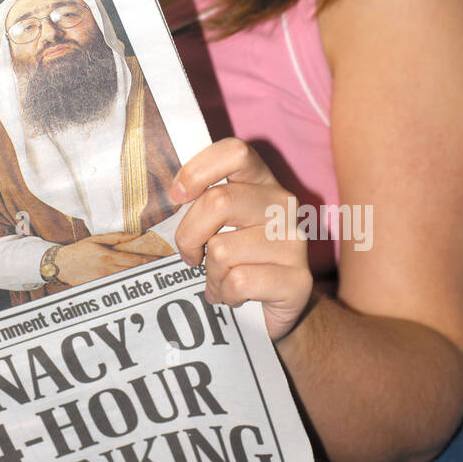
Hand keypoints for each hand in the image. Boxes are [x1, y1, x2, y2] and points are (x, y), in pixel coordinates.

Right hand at [55, 233, 152, 285]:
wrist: (61, 265)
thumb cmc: (79, 250)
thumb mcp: (96, 239)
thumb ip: (117, 237)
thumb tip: (136, 234)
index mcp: (108, 256)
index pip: (134, 259)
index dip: (149, 260)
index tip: (161, 259)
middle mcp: (108, 270)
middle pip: (134, 271)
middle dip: (149, 269)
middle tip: (163, 268)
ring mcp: (105, 281)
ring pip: (128, 280)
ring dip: (141, 277)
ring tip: (155, 276)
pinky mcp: (101, 287)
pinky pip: (118, 285)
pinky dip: (128, 284)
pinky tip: (137, 284)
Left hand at [169, 138, 312, 342]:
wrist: (276, 309)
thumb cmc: (237, 259)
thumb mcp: (220, 223)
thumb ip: (202, 202)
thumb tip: (164, 197)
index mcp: (262, 182)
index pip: (235, 152)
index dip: (198, 170)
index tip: (177, 196)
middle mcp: (283, 204)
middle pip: (219, 202)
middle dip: (189, 235)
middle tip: (191, 255)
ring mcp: (295, 241)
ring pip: (223, 250)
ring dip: (211, 274)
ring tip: (220, 281)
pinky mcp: (299, 280)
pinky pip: (239, 282)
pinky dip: (225, 294)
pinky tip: (233, 296)